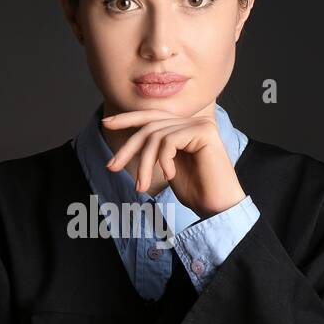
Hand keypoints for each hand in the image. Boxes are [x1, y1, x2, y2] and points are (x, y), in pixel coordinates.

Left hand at [101, 109, 246, 218]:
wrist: (218, 207)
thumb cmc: (196, 192)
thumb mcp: (167, 166)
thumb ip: (156, 150)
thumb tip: (131, 141)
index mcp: (184, 127)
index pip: (152, 116)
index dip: (128, 118)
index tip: (106, 123)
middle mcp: (193, 121)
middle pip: (150, 125)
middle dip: (128, 147)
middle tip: (112, 166)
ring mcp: (199, 125)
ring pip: (156, 135)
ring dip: (143, 163)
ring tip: (142, 185)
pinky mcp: (204, 132)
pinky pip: (169, 140)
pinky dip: (163, 159)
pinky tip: (170, 175)